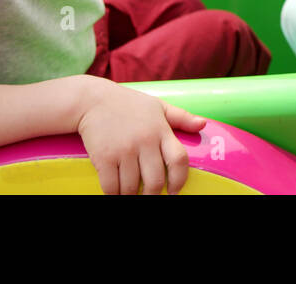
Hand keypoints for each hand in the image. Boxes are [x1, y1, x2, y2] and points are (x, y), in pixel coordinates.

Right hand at [77, 79, 207, 194]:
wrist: (92, 100)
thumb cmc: (128, 104)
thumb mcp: (158, 106)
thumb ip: (181, 117)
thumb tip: (203, 124)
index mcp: (160, 130)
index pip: (178, 160)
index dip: (180, 180)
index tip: (175, 191)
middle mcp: (144, 141)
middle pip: (155, 181)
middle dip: (153, 195)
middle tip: (150, 196)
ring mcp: (123, 150)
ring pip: (132, 188)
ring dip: (132, 196)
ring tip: (132, 194)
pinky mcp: (104, 157)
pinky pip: (111, 187)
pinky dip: (114, 194)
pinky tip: (116, 192)